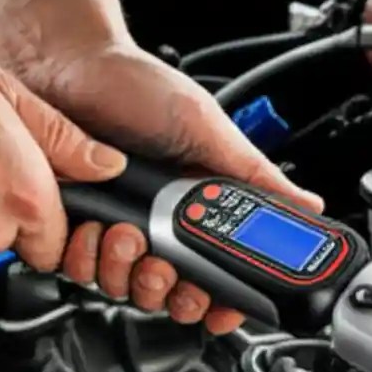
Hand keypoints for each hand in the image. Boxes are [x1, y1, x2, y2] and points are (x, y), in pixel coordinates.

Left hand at [13, 42, 322, 333]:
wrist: (64, 62)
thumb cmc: (135, 83)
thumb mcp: (206, 128)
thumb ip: (253, 174)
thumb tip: (308, 204)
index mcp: (196, 207)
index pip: (216, 275)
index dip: (219, 302)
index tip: (218, 310)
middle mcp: (156, 224)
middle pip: (168, 294)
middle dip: (166, 290)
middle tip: (163, 263)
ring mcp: (112, 228)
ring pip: (121, 287)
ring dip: (123, 270)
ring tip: (124, 231)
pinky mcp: (70, 227)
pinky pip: (76, 270)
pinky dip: (83, 258)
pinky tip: (90, 227)